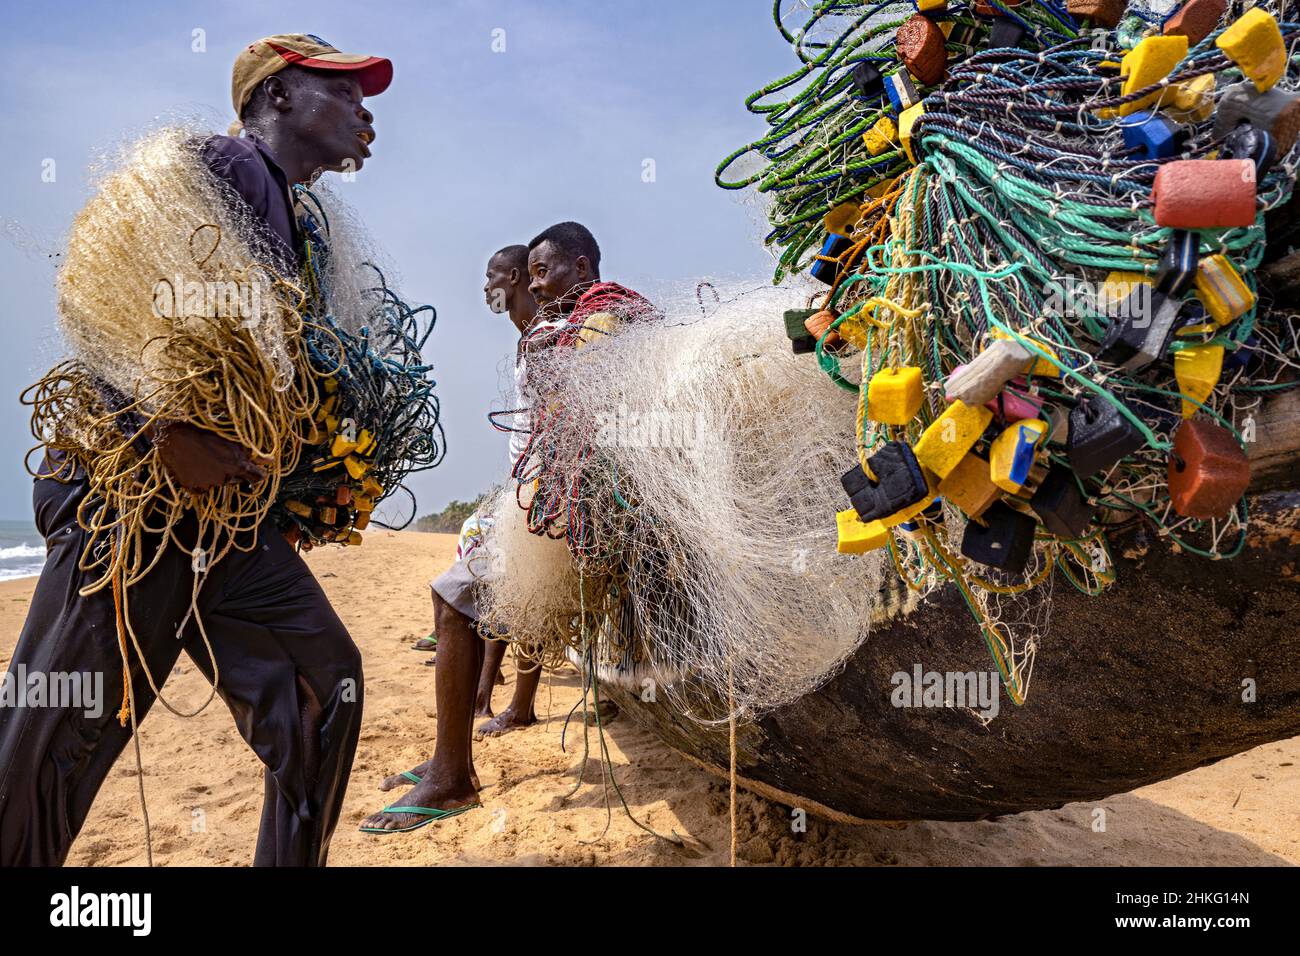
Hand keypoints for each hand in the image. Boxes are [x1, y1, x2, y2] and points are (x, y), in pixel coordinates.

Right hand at [152, 421, 268, 492]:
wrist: (174, 435)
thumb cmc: (205, 433)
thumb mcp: (232, 440)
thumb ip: (252, 453)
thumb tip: (271, 461)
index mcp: (238, 466)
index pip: (257, 477)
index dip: (257, 473)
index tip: (254, 470)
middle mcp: (225, 478)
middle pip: (238, 480)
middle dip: (234, 472)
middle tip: (221, 458)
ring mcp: (208, 485)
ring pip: (219, 483)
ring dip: (216, 475)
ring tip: (205, 458)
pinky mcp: (193, 488)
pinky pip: (202, 488)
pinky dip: (200, 480)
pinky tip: (195, 466)